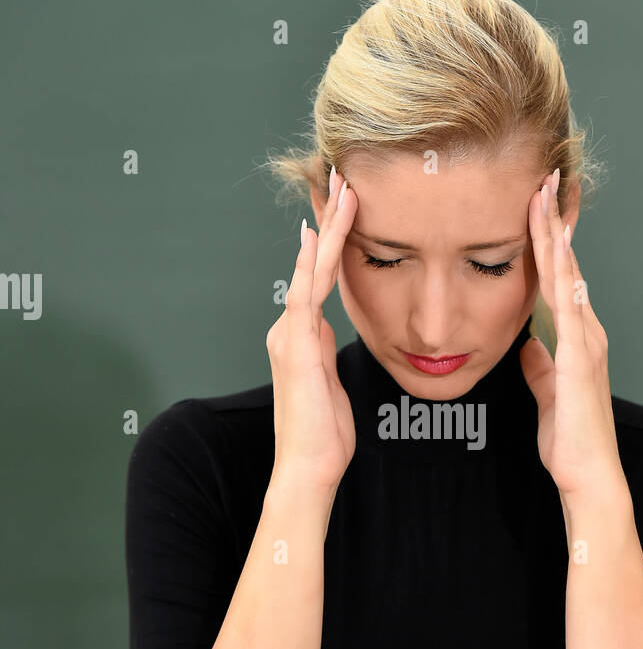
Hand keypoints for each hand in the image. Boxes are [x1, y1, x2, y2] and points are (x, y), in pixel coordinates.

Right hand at [266, 170, 358, 492]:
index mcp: (301, 339)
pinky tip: (320, 233)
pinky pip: (306, 292)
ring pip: (313, 268)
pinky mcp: (295, 344)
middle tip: (344, 178)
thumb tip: (327, 328)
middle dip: (331, 221)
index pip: (321, 279)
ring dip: (329, 228)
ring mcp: (290, 334)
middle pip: (315, 263)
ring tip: (344, 188)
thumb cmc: (323, 439)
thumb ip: (325, 354)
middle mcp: (290, 330)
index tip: (347, 209)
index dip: (333, 243)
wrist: (306, 469)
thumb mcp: (331, 387)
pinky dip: (314, 260)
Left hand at [520, 170, 626, 500]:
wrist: (588, 475)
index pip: (559, 278)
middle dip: (553, 221)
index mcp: (576, 338)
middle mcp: (586, 331)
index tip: (535, 206)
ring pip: (568, 274)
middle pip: (566, 264)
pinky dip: (558, 272)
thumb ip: (539, 367)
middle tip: (543, 177)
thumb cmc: (570, 441)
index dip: (548, 241)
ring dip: (555, 233)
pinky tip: (550, 247)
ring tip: (543, 193)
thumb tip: (526, 346)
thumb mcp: (548, 394)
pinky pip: (566, 304)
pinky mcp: (579, 356)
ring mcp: (586, 340)